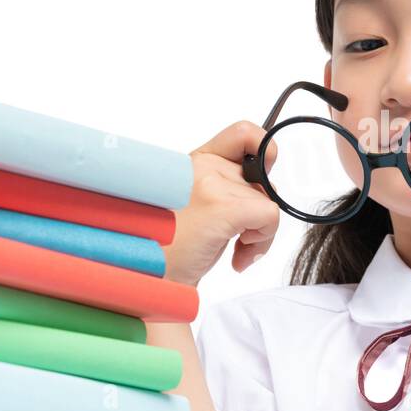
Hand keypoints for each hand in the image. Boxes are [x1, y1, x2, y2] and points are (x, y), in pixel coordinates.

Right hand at [162, 121, 280, 286]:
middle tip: (239, 238)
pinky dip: (263, 241)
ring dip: (260, 233)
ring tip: (233, 252)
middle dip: (257, 209)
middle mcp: (198, 166)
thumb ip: (221, 189)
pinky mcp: (221, 207)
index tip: (258, 184)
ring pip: (267, 200)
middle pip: (260, 176)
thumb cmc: (164, 250)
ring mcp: (210, 183)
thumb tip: (264, 186)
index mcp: (191, 163)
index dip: (263, 153)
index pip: (244, 133)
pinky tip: (238, 258)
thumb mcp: (190, 208)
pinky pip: (269, 215)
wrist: (141, 277)